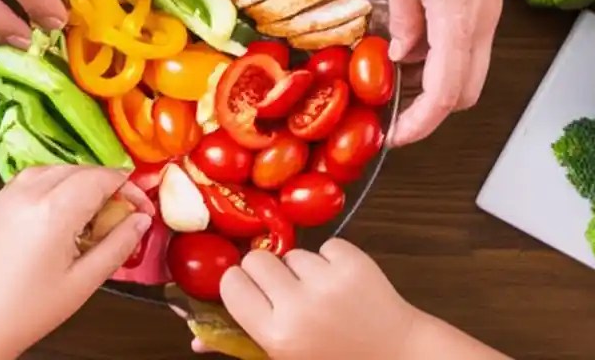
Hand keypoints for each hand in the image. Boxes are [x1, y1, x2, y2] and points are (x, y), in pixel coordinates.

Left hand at [0, 165, 152, 359]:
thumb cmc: (35, 307)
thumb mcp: (86, 280)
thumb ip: (118, 244)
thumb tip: (142, 219)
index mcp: (53, 213)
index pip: (101, 179)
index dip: (127, 188)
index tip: (141, 208)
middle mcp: (29, 194)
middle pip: (81, 170)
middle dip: (107, 184)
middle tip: (121, 213)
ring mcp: (9, 194)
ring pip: (57, 168)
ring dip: (81, 181)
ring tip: (92, 211)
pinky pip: (34, 176)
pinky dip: (55, 182)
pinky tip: (62, 208)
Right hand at [209, 240, 421, 359]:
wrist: (397, 357)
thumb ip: (239, 347)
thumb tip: (196, 340)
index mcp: (277, 335)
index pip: (232, 285)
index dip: (240, 285)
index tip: (249, 291)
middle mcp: (300, 306)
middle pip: (258, 260)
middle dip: (267, 272)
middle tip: (285, 292)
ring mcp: (329, 281)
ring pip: (294, 254)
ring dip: (303, 270)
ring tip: (323, 298)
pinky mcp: (354, 262)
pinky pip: (325, 246)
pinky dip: (332, 262)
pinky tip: (342, 287)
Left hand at [380, 0, 504, 145]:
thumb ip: (402, 14)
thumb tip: (402, 53)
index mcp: (458, 18)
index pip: (447, 93)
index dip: (420, 123)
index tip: (393, 135)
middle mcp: (482, 19)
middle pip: (468, 89)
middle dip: (432, 111)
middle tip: (391, 111)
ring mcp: (490, 6)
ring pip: (472, 66)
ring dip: (439, 82)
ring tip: (393, 77)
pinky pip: (470, 40)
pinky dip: (445, 56)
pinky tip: (412, 41)